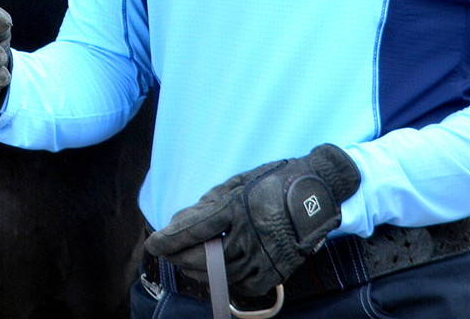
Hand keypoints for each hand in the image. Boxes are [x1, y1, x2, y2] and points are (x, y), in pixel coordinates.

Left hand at [146, 145, 360, 296]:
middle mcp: (252, 232)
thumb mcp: (238, 183)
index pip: (198, 227)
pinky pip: (244, 286)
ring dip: (200, 271)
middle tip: (168, 254)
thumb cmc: (272, 183)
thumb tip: (179, 221)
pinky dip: (225, 282)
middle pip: (207, 255)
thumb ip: (209, 203)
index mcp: (241, 205)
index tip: (153, 244)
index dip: (172, 238)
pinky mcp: (276, 272)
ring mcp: (265, 255)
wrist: (316, 194)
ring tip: (187, 263)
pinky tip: (216, 273)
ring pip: (222, 274)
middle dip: (181, 257)